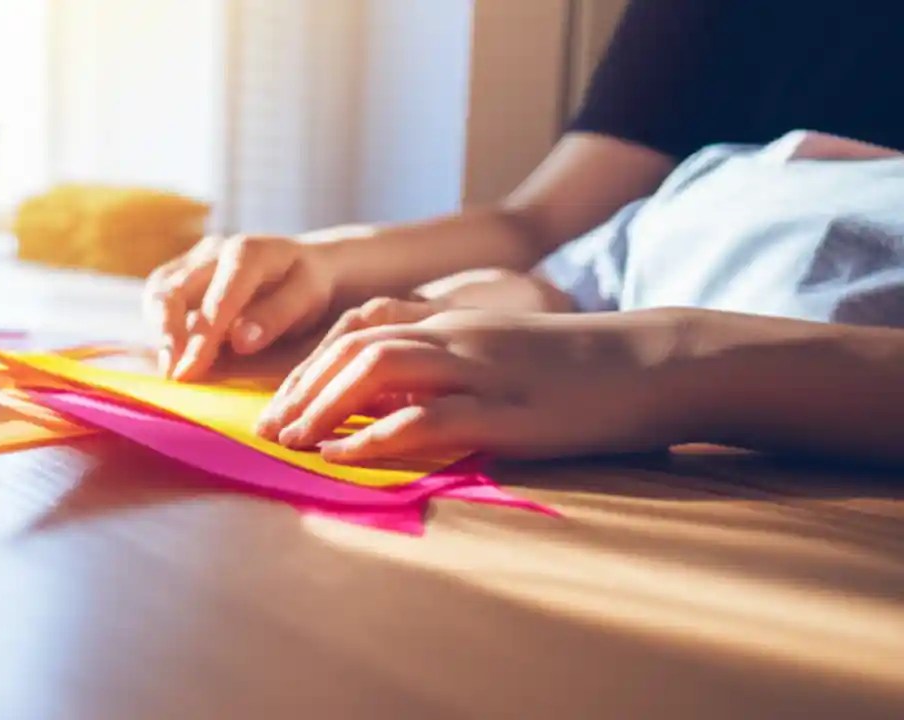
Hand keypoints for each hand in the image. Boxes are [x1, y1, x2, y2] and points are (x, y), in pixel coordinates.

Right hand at [143, 234, 337, 380]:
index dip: (204, 335)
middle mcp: (216, 249)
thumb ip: (275, 317)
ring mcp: (194, 259)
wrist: (302, 268)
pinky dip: (159, 328)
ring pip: (159, 292)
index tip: (191, 371)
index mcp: (251, 252)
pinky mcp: (181, 272)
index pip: (220, 295)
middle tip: (176, 376)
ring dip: (160, 332)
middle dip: (171, 334)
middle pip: (174, 289)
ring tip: (169, 370)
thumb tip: (239, 341)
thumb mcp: (308, 297)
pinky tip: (171, 357)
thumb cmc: (309, 287)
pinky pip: (157, 297)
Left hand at [257, 308, 697, 460]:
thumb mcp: (503, 348)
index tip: (284, 400)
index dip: (311, 362)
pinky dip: (374, 437)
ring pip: (377, 369)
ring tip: (291, 441)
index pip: (359, 326)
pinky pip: (426, 418)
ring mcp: (479, 371)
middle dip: (301, 388)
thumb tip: (396, 396)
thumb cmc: (578, 365)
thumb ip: (451, 359)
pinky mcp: (506, 412)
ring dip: (322, 405)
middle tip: (269, 430)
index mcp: (453, 321)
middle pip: (354, 347)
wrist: (655, 360)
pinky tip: (341, 456)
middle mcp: (455, 336)